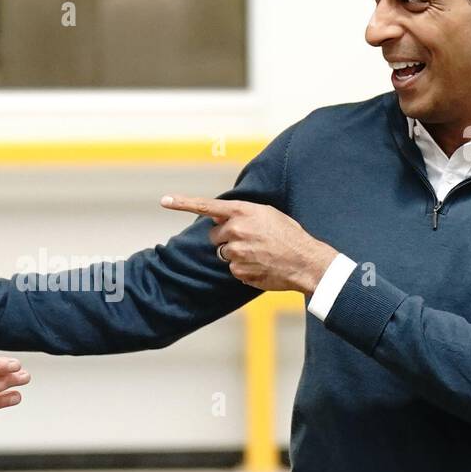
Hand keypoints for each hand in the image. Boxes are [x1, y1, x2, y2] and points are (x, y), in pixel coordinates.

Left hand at [161, 194, 337, 294]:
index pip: (206, 206)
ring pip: (223, 253)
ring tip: (259, 252)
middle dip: (226, 237)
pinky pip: (233, 269)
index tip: (164, 200)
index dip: (183, 203)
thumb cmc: (290, 235)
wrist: (306, 261)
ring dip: (236, 253)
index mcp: (242, 212)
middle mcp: (235, 230)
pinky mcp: (238, 271)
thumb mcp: (268, 214)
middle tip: (249, 239)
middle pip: (214, 235)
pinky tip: (261, 264)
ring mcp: (235, 252)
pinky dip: (244, 268)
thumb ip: (244, 214)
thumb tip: (225, 218)